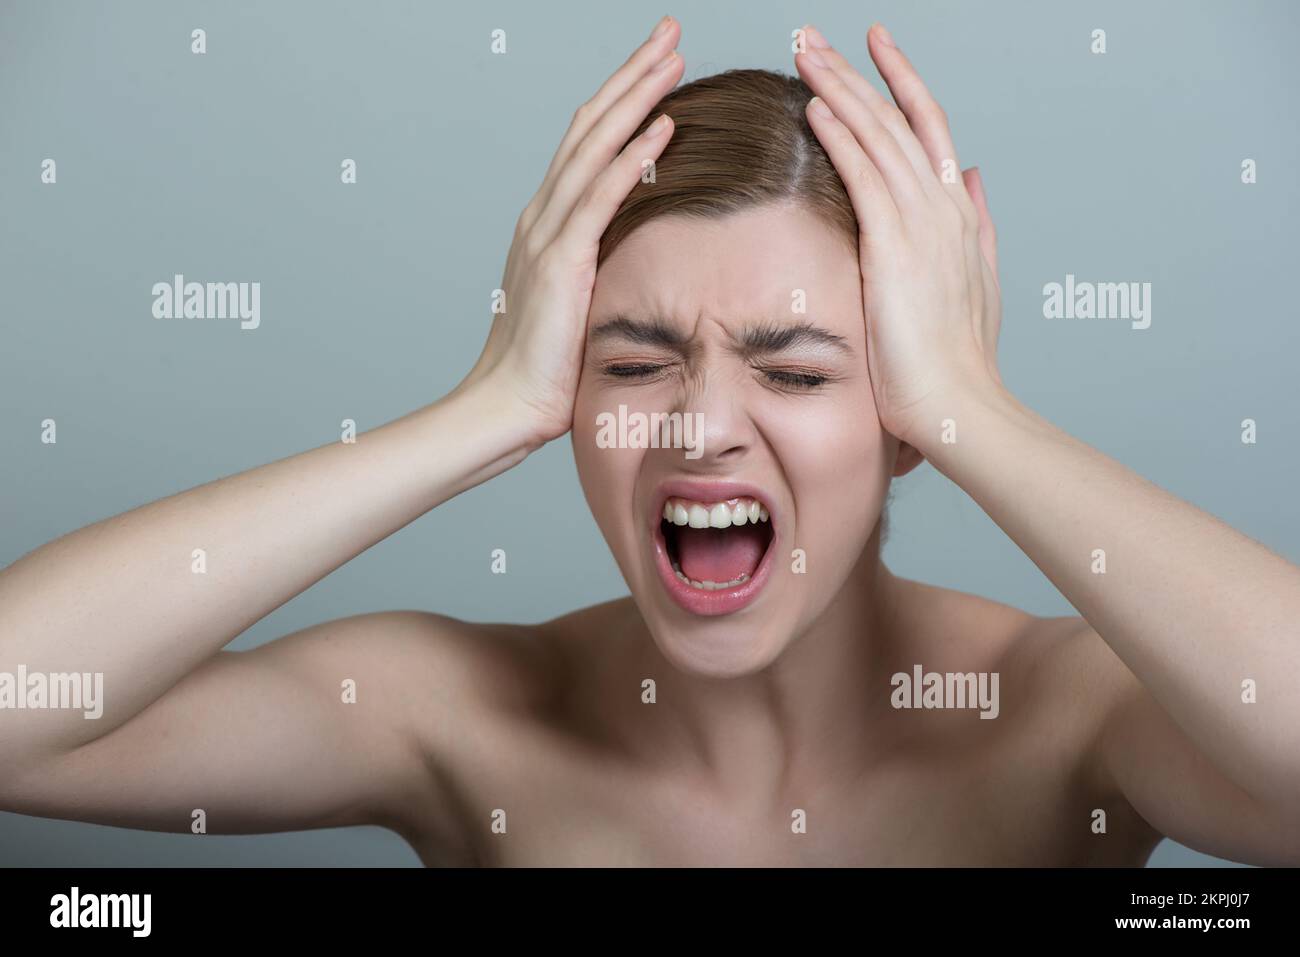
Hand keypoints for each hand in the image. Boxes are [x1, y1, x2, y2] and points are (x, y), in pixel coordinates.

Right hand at [459, 16, 683, 444]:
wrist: (504, 409)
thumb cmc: (545, 371)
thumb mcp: (579, 307)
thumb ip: (602, 272)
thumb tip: (641, 261)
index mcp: (547, 225)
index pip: (588, 145)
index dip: (623, 100)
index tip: (660, 68)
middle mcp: (541, 217)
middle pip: (590, 127)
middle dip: (632, 75)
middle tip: (670, 32)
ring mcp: (546, 235)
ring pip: (593, 147)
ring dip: (635, 98)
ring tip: (672, 58)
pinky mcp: (560, 263)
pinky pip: (599, 198)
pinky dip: (631, 159)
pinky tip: (661, 128)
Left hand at [795, 23, 1002, 447]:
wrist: (962, 406)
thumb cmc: (958, 364)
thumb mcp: (978, 282)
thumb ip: (978, 223)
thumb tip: (977, 176)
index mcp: (960, 215)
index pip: (929, 131)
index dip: (901, 84)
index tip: (874, 50)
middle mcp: (947, 207)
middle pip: (898, 120)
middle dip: (856, 73)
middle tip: (815, 37)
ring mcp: (925, 224)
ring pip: (880, 136)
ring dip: (840, 89)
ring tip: (805, 53)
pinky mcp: (898, 248)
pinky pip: (866, 176)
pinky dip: (841, 137)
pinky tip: (815, 108)